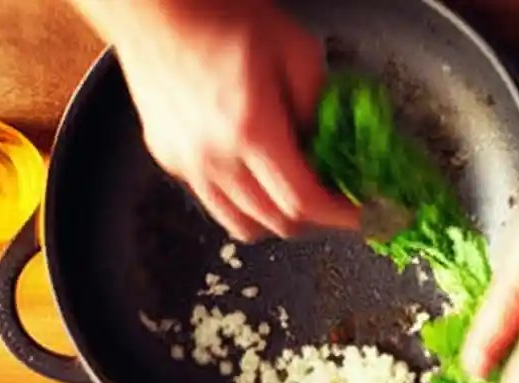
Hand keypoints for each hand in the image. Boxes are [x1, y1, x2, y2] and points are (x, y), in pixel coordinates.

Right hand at [105, 0, 357, 239]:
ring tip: (298, 195)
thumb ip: (320, 104)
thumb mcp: (296, 49)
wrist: (155, 7)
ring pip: (242, 225)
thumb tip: (331, 144)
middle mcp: (215, 158)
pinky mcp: (168, 159)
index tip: (363, 214)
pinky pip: (214, 202)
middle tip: (337, 201)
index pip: (304, 201)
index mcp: (252, 131)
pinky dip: (244, 203)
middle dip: (316, 220)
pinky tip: (257, 176)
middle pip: (277, 222)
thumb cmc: (225, 17)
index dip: (340, 216)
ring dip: (278, 219)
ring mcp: (187, 164)